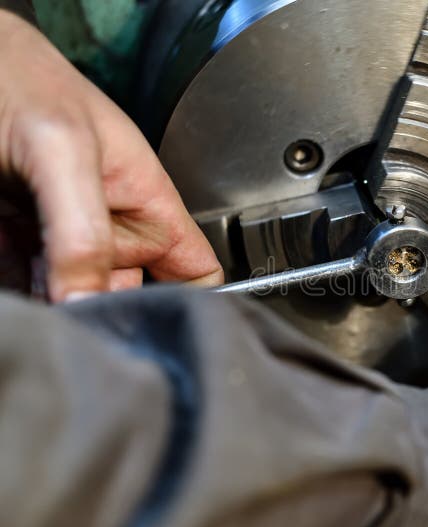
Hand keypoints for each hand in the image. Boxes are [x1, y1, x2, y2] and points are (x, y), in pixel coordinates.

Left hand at [0, 11, 222, 300]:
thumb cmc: (20, 79)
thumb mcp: (61, 149)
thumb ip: (82, 228)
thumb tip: (86, 302)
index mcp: (149, 207)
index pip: (197, 276)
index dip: (191, 308)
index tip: (155, 334)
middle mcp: (111, 231)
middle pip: (122, 301)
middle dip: (98, 314)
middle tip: (70, 314)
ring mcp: (61, 243)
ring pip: (70, 303)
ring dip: (54, 309)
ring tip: (38, 290)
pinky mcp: (16, 249)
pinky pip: (25, 289)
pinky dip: (21, 300)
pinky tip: (16, 289)